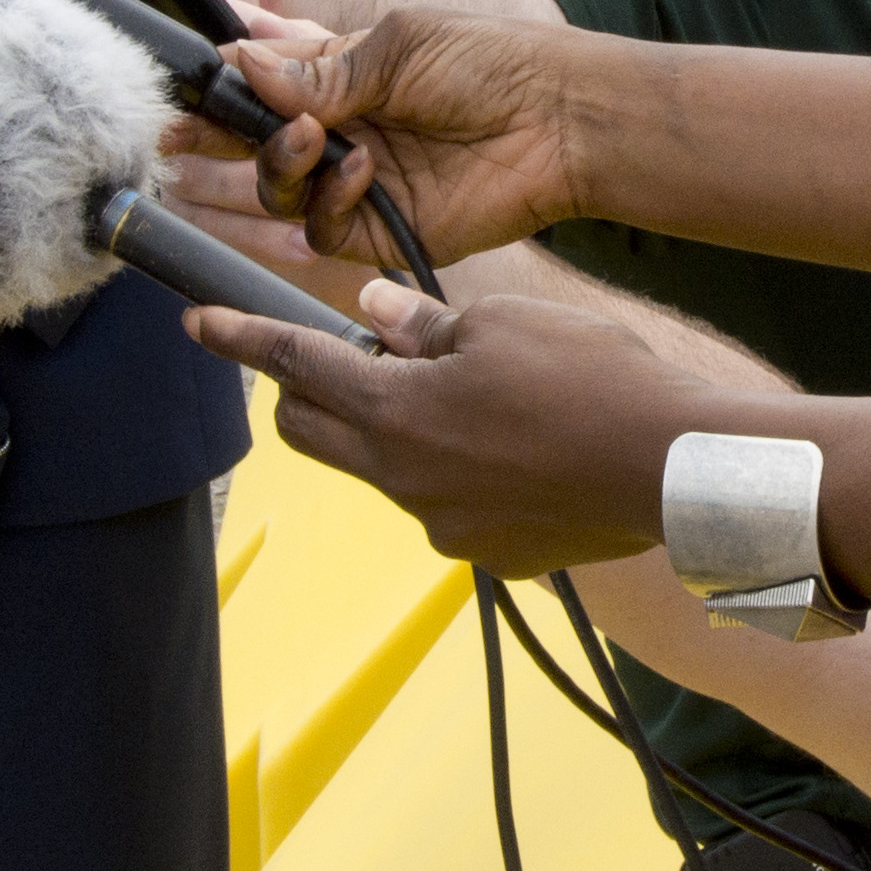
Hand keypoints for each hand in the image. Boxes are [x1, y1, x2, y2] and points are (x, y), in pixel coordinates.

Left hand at [185, 275, 707, 576]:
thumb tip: (371, 315)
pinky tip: (516, 450)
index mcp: (394, 413)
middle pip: (314, 433)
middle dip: (305, 392)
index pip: (294, 365)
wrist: (673, 467)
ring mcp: (443, 525)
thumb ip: (420, 323)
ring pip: (385, 471)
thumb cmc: (590, 379)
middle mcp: (403, 479)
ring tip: (465, 399)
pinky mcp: (489, 555)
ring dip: (395, 433)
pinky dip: (458, 474)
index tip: (198, 324)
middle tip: (336, 359)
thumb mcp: (498, 324)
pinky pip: (447, 507)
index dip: (239, 340)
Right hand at [194, 8, 597, 266]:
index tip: (181, 91)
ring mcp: (355, 183)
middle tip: (200, 129)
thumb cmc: (489, 64)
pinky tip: (361, 170)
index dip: (218, 88)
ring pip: (276, 192)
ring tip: (311, 137)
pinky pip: (321, 230)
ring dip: (279, 164)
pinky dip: (328, 202)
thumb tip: (243, 66)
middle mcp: (338, 131)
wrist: (558, 119)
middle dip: (219, 137)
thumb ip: (319, 71)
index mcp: (339, 76)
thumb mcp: (398, 48)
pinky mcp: (379, 231)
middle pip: (250, 144)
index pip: (259, 83)